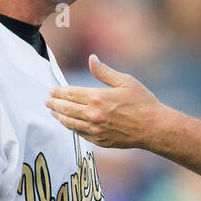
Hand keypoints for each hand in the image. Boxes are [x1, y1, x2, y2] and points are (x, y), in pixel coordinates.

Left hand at [47, 57, 164, 148]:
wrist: (154, 128)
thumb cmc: (143, 102)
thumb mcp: (125, 81)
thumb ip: (104, 72)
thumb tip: (91, 59)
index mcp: (98, 98)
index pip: (71, 94)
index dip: (59, 92)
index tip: (51, 90)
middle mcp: (94, 115)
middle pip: (66, 109)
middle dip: (54, 104)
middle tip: (47, 101)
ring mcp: (96, 130)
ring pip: (70, 123)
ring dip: (60, 117)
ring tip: (54, 112)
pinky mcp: (100, 141)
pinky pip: (80, 134)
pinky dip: (72, 128)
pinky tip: (69, 124)